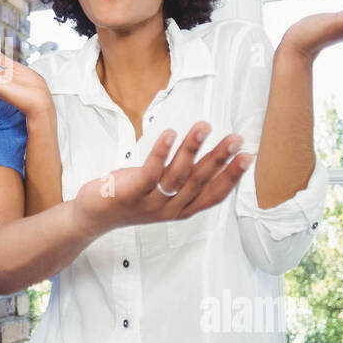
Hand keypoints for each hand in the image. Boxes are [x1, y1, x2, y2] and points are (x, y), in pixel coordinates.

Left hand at [69, 122, 253, 236]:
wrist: (93, 216)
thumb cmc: (131, 197)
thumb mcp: (162, 192)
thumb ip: (183, 179)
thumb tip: (207, 157)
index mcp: (181, 209)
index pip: (213, 195)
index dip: (232, 177)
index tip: (248, 157)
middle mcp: (169, 208)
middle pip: (199, 182)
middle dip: (220, 159)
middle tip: (236, 140)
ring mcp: (150, 202)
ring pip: (177, 175)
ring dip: (193, 149)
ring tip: (205, 127)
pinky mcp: (130, 193)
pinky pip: (150, 172)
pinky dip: (161, 152)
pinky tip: (170, 134)